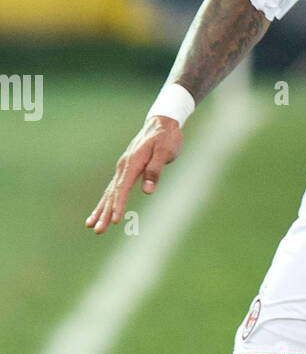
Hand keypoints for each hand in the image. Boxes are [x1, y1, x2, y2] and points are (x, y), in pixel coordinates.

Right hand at [85, 116, 183, 232]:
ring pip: (109, 193)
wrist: (162, 123)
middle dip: (105, 213)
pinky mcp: (126, 170)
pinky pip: (113, 189)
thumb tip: (148, 190)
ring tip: (92, 226)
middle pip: (112, 194)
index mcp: (132, 162)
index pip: (123, 188)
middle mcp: (124, 166)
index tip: (115, 220)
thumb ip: (155, 170)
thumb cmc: (166, 138)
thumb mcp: (165, 152)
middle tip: (97, 230)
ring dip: (101, 210)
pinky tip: (100, 212)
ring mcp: (123, 168)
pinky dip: (106, 202)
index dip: (119, 205)